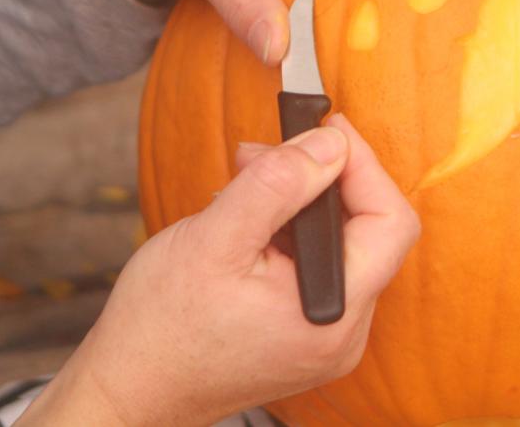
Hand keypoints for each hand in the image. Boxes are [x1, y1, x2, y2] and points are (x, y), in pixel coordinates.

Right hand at [19, 115, 419, 425]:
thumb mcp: (214, 239)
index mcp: (333, 312)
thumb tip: (330, 143)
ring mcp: (328, 333)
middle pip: (369, 226)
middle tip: (271, 152)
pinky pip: (321, 263)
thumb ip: (277, 185)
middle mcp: (344, 329)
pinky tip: (254, 215)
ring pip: (343, 240)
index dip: (363, 164)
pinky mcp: (308, 330)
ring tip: (250, 180)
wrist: (129, 390)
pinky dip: (294, 227)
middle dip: (323, 175)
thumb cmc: (161, 328)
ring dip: (303, 197)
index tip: (327, 129)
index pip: (390, 219)